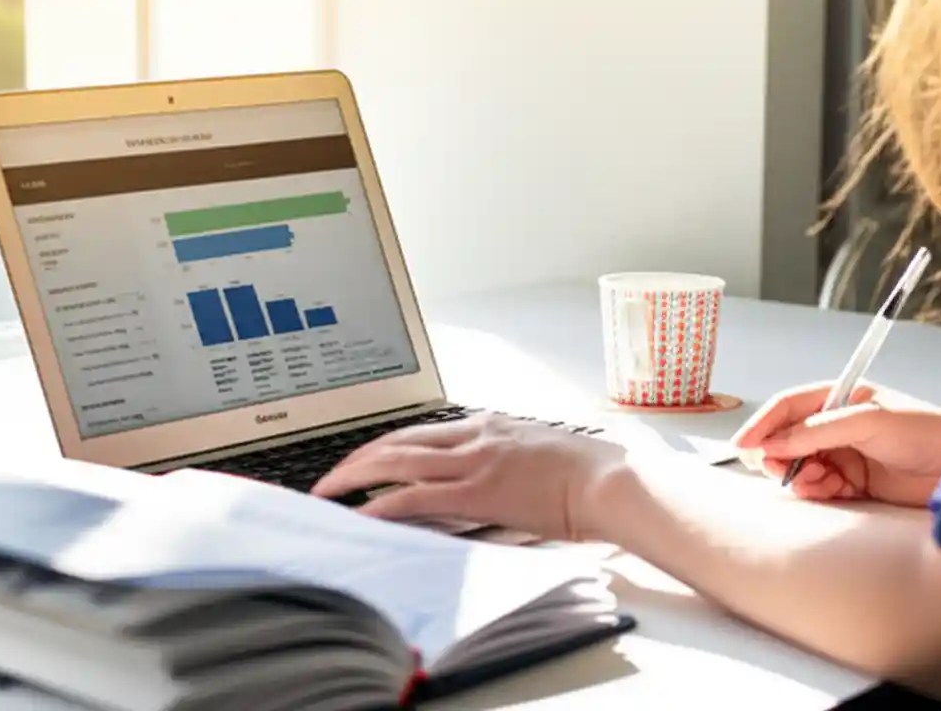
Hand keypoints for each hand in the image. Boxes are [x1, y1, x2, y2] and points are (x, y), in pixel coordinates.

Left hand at [311, 414, 629, 539]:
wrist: (611, 480)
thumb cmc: (590, 474)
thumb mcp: (541, 455)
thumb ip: (509, 461)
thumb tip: (491, 481)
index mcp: (490, 425)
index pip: (424, 431)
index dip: (387, 444)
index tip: (367, 458)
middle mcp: (475, 435)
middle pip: (399, 440)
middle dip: (358, 458)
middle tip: (332, 477)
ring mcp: (474, 461)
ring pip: (396, 461)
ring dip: (355, 476)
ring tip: (329, 493)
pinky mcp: (476, 491)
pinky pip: (413, 496)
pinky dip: (380, 505)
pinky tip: (361, 516)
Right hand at [731, 383, 940, 506]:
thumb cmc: (927, 432)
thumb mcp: (869, 421)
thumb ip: (819, 430)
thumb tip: (774, 442)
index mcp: (841, 398)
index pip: (789, 406)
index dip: (764, 423)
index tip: (744, 443)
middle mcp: (838, 426)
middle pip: (788, 438)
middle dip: (777, 453)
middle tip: (775, 468)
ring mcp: (846, 455)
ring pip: (800, 465)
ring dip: (797, 474)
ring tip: (812, 480)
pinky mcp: (855, 485)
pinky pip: (819, 488)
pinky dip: (814, 490)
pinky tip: (825, 490)